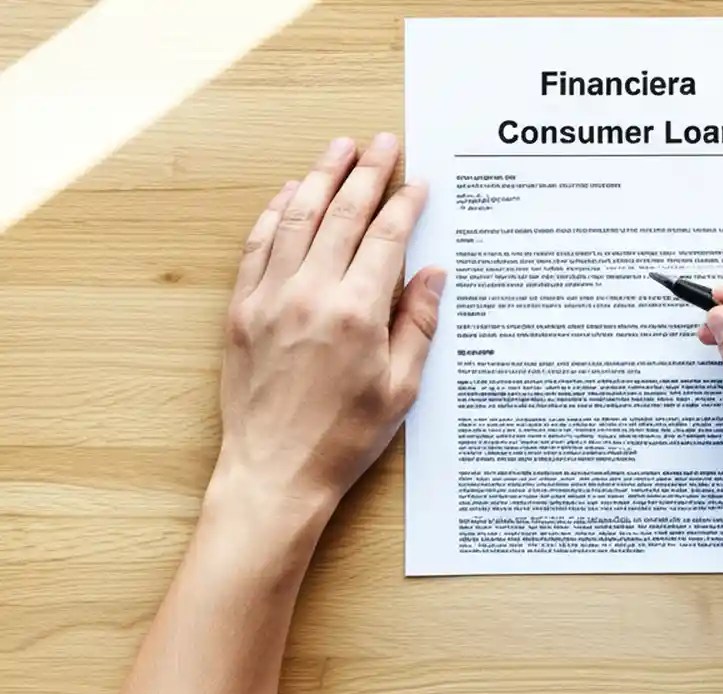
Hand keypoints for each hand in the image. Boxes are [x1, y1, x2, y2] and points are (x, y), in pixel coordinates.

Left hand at [211, 134, 444, 515]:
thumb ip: (417, 325)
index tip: (419, 181)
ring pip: (298, 218)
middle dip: (368, 172)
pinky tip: (290, 194)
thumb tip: (432, 274)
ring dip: (321, 177)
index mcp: (357, 313)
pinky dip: (275, 213)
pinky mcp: (241, 310)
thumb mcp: (401, 387)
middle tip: (384, 142)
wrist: (275, 473)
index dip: (406, 203)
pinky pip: (258, 246)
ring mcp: (270, 298)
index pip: (386, 237)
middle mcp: (311, 294)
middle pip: (343, 215)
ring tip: (340, 148)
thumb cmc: (343, 438)